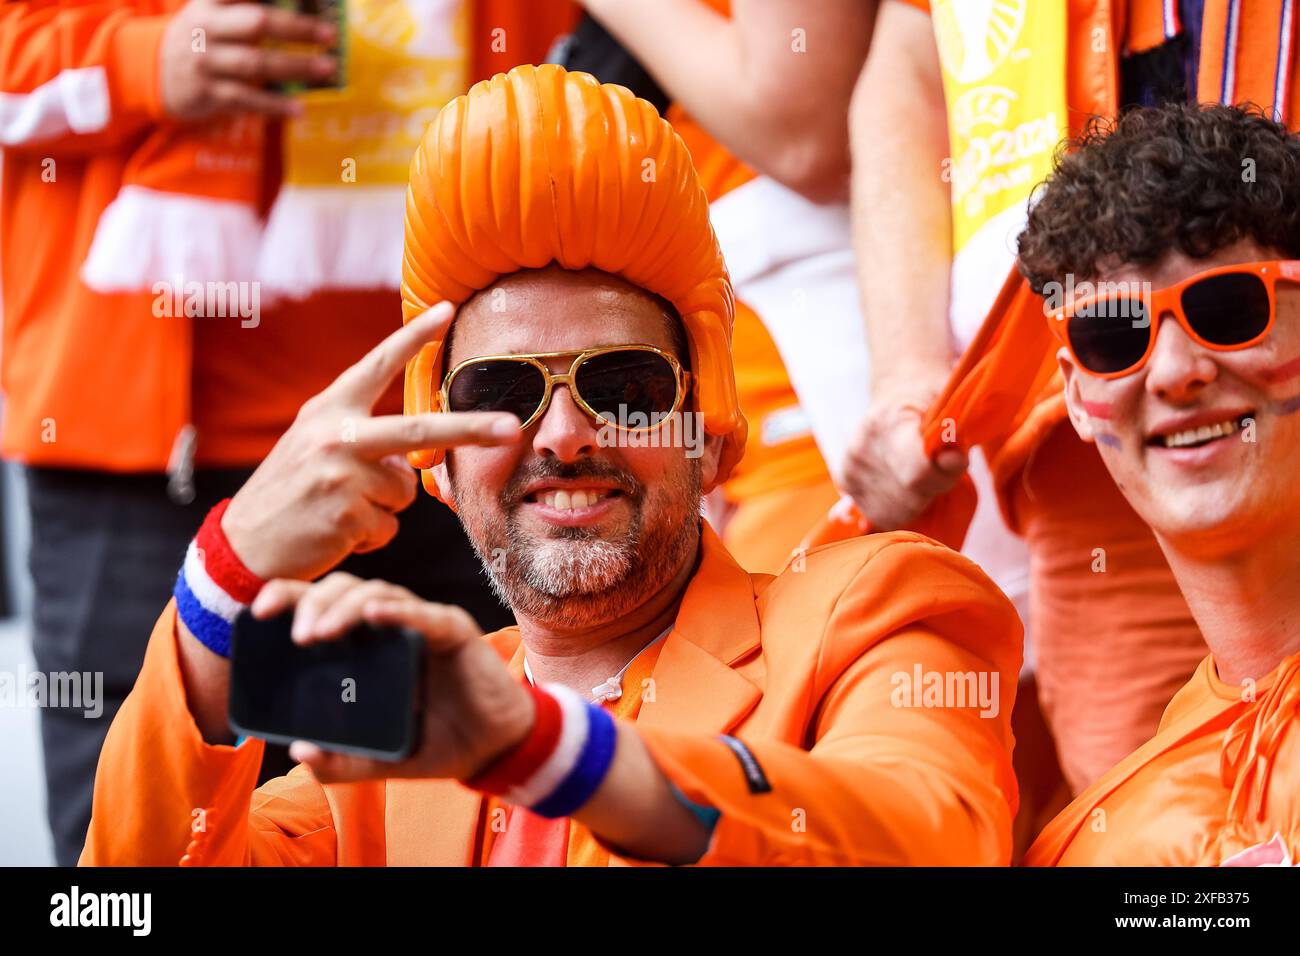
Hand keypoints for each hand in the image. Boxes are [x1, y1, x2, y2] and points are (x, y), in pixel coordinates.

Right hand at [159, 0, 338, 119]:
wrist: (152, 71)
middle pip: (255, 23)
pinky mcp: (209, 93)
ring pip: (255, 63)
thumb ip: (243, 3)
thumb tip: (292, 8)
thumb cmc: (199, 36)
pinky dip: (274, 106)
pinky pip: (246, 100)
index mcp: (211, 3)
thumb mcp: (212, 10)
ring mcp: (208, 62)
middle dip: (296, 28)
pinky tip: (299, 110)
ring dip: (295, 66)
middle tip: (330, 34)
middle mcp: (208, 28)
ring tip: (327, 69)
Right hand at [221, 303, 520, 580]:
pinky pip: (389, 527)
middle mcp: (336, 435)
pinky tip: (335, 532)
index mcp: (329, 410)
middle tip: (512, 428)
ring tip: (340, 509)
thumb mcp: (313, 445)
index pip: (377, 365)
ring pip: (404, 492)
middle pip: (420, 431)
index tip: (446, 310)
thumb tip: (415, 460)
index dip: (413, 338)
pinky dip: (371, 536)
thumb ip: (363, 436)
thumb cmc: (289, 492)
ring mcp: (342, 475)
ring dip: (383, 508)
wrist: (242, 544)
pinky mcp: (346, 515)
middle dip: (472, 429)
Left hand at [252, 574, 534, 782]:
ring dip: (345, 608)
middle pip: (345, 588)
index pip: (323, 604)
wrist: (492, 750)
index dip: (291, 597)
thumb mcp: (376, 759)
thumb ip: (339, 761)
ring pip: (379, 593)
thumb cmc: (436, 742)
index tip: (259, 611)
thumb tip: (300, 751)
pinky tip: (376, 617)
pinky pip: (424, 615)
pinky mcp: (454, 630)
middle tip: (298, 636)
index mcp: (366, 644)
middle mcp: (391, 624)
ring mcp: (423, 622)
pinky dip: (398, 612)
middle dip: (313, 602)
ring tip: (322, 633)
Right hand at [837, 377, 967, 530]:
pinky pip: (879, 516)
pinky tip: (905, 486)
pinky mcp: (845, 482)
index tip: (957, 458)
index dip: (945, 475)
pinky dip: (899, 508)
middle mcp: (861, 446)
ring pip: (895, 514)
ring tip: (921, 474)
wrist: (899, 389)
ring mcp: (850, 467)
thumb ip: (954, 433)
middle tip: (940, 464)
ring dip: (918, 502)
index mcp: (889, 420)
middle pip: (909, 498)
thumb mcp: (951, 403)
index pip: (917, 472)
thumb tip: (954, 460)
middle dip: (934, 488)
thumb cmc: (932, 399)